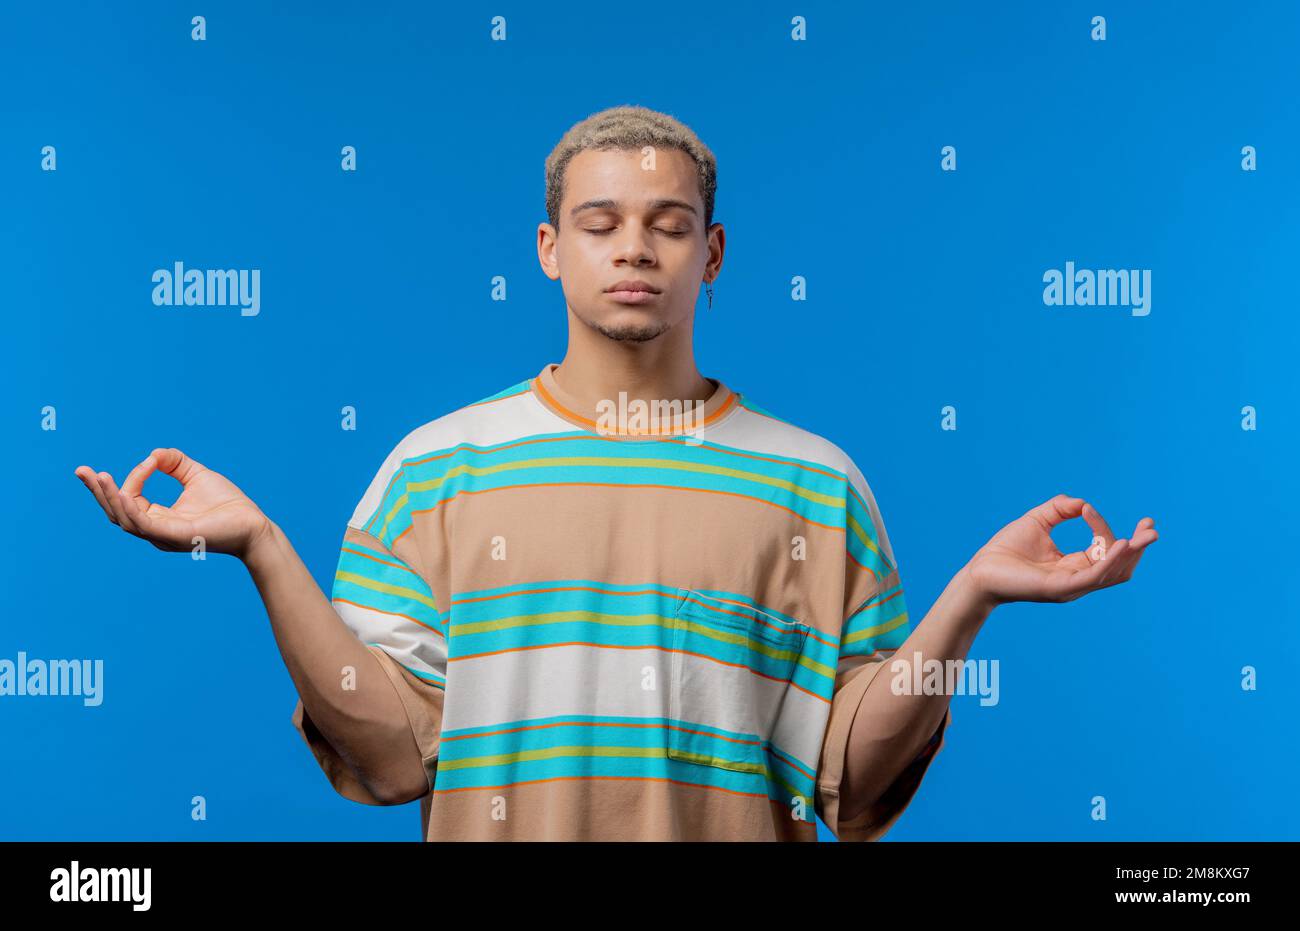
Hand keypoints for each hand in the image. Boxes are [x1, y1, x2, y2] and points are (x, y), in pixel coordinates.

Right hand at [74, 448, 272, 559]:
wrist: (254, 524)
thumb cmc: (228, 504)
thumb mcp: (195, 474)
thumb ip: (172, 462)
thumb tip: (152, 454)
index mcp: (158, 518)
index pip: (128, 501)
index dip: (124, 481)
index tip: (145, 461)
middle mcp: (156, 530)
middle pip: (117, 513)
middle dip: (98, 492)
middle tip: (82, 471)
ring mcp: (164, 536)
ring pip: (126, 520)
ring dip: (110, 498)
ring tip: (99, 478)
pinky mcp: (176, 537)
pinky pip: (146, 525)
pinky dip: (132, 509)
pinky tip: (125, 494)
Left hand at [965, 494, 1156, 605]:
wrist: (980, 570)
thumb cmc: (1005, 550)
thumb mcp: (1037, 520)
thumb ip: (1061, 508)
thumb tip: (1084, 503)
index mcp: (1075, 565)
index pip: (1104, 548)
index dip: (1102, 527)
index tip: (1088, 510)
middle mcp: (1078, 579)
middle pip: (1120, 567)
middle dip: (1139, 548)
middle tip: (1152, 528)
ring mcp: (1071, 586)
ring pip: (1113, 573)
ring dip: (1131, 554)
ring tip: (1144, 536)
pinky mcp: (1061, 588)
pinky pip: (1094, 576)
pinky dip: (1110, 561)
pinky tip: (1120, 544)